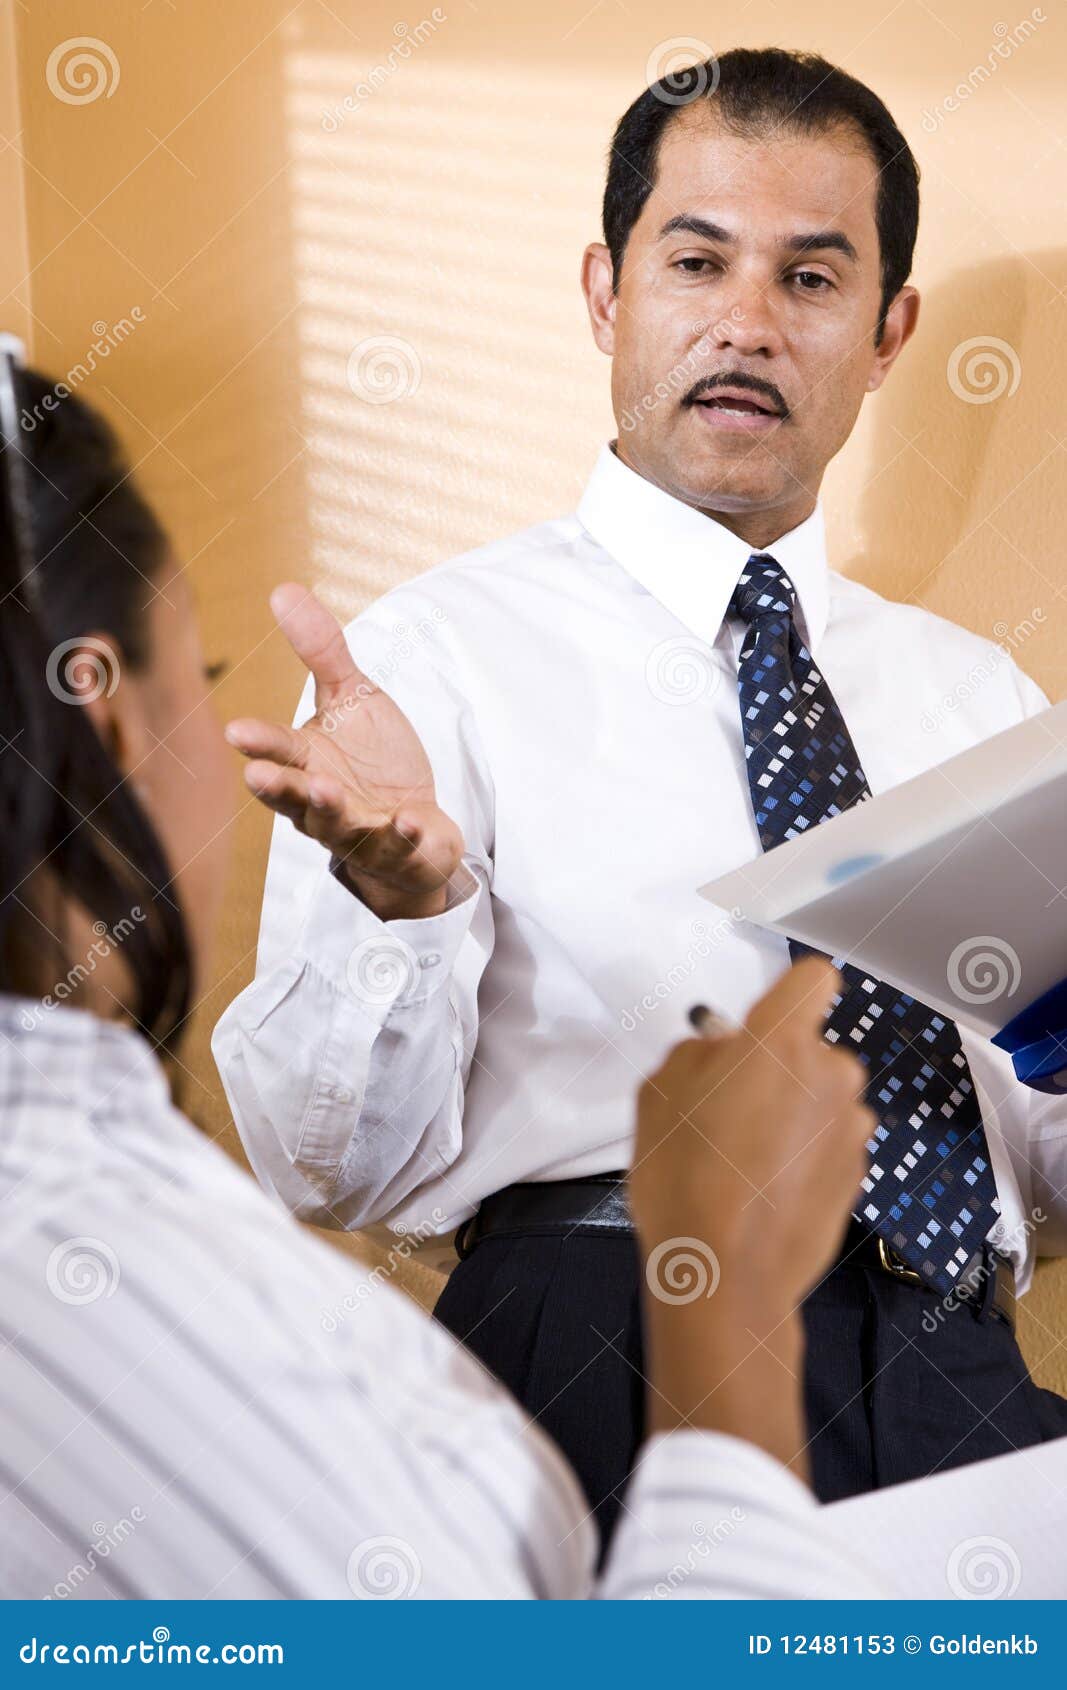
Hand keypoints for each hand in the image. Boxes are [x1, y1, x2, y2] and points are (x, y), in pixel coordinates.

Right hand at [226, 585, 464, 920]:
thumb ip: (321, 651)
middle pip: (293, 796)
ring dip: (330, 808)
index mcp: (305, 762)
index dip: (259, 743)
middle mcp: (322, 802)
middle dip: (277, 786)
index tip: (235, 730)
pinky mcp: (399, 850)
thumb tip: (282, 590)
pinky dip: (405, 834)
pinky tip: (411, 819)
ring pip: (337, 825)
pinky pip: (400, 845)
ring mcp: (359, 830)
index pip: (277, 751)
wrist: (414, 822)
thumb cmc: (371, 759)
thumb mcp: (352, 696)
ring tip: (325, 788)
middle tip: (257, 774)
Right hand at [630, 956, 874, 1467]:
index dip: (790, 995)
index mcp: (782, 1040)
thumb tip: (724, 1052)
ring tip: (747, 1159)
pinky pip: (829, 1145)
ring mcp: (851, 1129)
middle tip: (732, 1109)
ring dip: (797, 1115)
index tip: (765, 1024)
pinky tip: (766, 1190)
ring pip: (823, 1100)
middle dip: (782, 1070)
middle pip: (813, 1051)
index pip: (814, 980)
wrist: (724, 1272)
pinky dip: (806, 1157)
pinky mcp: (858, 1176)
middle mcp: (831, 1075)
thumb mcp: (659, 1091)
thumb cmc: (683, 1173)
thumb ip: (701, 1054)